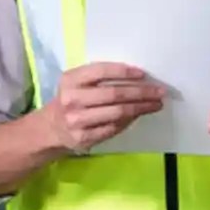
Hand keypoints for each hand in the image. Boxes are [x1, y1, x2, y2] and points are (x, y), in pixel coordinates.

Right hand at [39, 62, 164, 154]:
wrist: (51, 129)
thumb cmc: (71, 100)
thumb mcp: (76, 83)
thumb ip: (98, 78)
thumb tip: (136, 78)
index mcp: (70, 80)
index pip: (101, 71)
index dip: (124, 72)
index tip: (143, 74)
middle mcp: (72, 99)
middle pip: (113, 94)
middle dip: (141, 92)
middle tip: (159, 91)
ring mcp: (78, 121)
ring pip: (117, 112)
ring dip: (141, 108)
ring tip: (156, 104)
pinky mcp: (85, 138)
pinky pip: (114, 128)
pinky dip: (130, 120)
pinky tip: (139, 115)